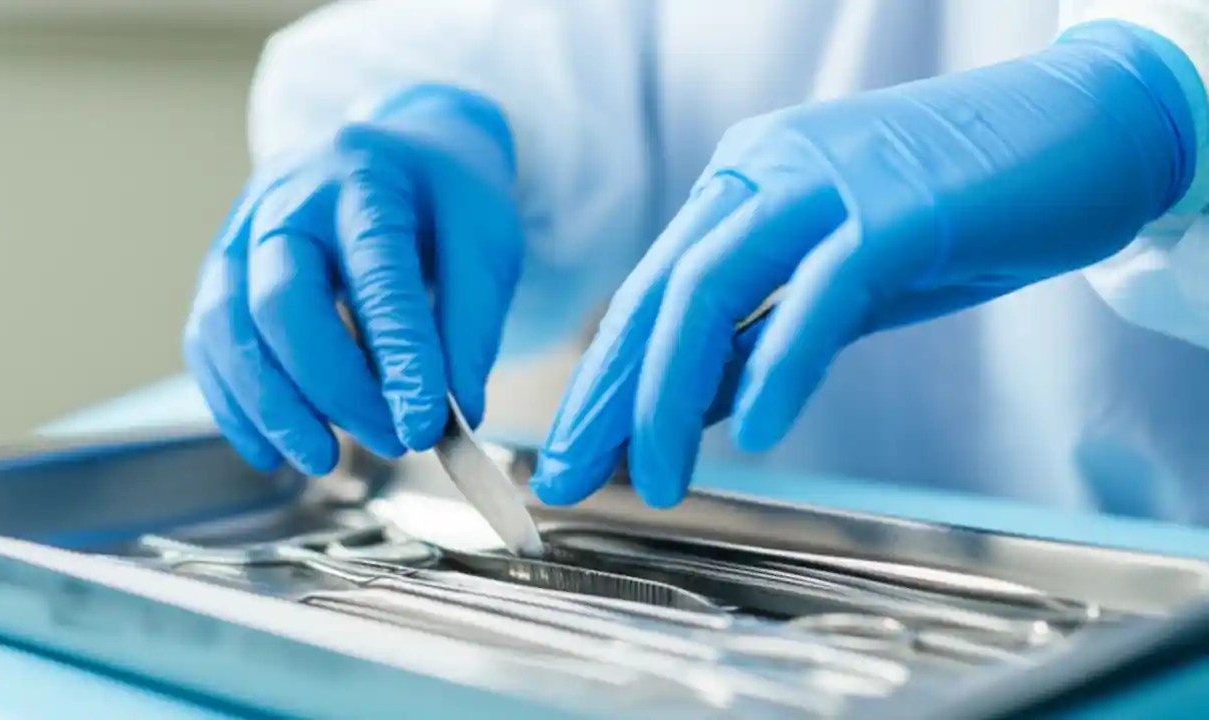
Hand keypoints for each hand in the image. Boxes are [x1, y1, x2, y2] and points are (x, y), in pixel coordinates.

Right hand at [184, 86, 522, 474]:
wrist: (401, 149)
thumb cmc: (446, 196)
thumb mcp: (486, 242)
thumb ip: (471, 326)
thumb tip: (455, 414)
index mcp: (366, 178)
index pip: (376, 276)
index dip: (399, 359)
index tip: (424, 425)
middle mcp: (288, 198)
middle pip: (281, 300)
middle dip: (332, 387)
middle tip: (390, 440)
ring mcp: (240, 232)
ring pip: (226, 327)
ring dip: (271, 408)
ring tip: (324, 459)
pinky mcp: (220, 270)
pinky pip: (207, 344)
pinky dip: (235, 406)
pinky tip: (273, 451)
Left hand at [532, 21, 1196, 507]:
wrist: (1082, 129)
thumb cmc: (960, 208)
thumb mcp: (839, 284)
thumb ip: (766, 332)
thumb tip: (696, 404)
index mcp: (745, 185)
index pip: (653, 290)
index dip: (605, 377)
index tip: (573, 450)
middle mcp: (766, 173)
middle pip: (659, 293)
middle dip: (606, 395)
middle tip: (570, 476)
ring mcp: (827, 181)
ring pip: (712, 288)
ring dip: (671, 394)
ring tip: (656, 479)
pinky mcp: (897, 208)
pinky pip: (819, 292)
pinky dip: (781, 364)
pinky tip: (756, 431)